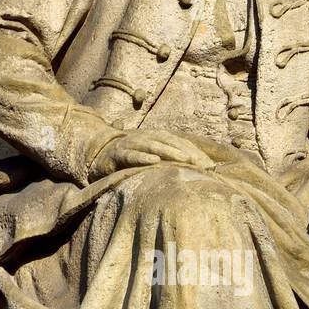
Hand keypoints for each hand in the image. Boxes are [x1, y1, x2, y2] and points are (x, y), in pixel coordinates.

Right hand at [89, 130, 213, 179]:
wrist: (98, 154)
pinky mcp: (118, 154)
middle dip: (187, 151)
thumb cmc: (132, 158)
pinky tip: (154, 161)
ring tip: (184, 159)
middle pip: (170, 142)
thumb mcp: (152, 157)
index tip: (209, 166)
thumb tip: (196, 171)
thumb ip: (171, 161)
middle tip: (202, 164)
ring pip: (153, 146)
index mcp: (157, 137)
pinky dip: (142, 157)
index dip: (195, 152)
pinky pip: (131, 155)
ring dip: (169, 152)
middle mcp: (146, 137)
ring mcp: (132, 144)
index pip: (180, 143)